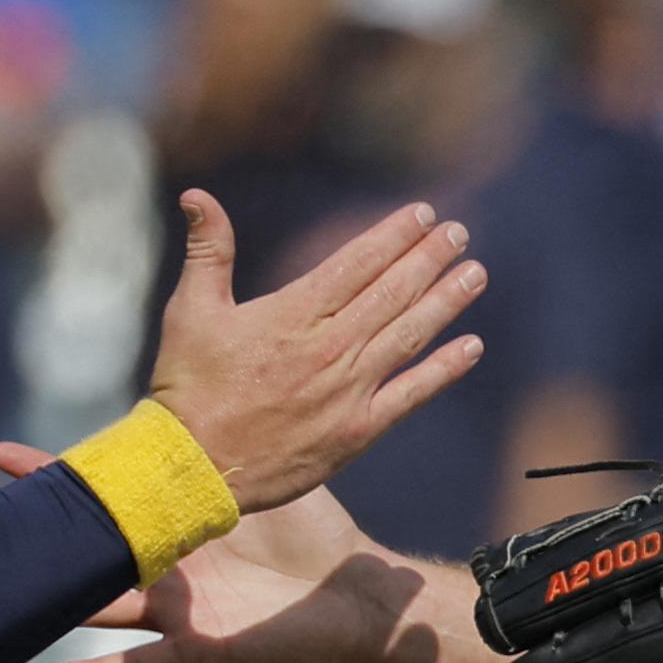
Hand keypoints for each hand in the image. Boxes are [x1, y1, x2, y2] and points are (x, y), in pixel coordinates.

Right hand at [0, 447, 497, 662]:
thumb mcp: (265, 476)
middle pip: (91, 551)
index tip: (2, 455)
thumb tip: (219, 368)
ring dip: (60, 599)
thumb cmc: (314, 532)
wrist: (350, 592)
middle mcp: (165, 570)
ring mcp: (176, 612)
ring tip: (6, 588)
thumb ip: (231, 437)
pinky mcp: (199, 648)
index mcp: (174, 528)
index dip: (56, 477)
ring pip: (102, 605)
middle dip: (44, 531)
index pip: (106, 498)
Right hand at [148, 190, 484, 511]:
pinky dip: (444, 369)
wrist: (193, 468)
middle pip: (392, 292)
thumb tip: (197, 194)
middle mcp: (329, 347)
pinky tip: (471, 346)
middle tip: (459, 233)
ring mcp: (348, 390)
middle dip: (429, 258)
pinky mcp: (356, 431)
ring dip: (446, 301)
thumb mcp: (191, 309)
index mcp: (293, 313)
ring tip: (475, 274)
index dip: (395, 235)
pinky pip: (411, 393)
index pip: (357, 262)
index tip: (423, 214)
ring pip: (409, 334)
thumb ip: (208, 249)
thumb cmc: (187, 388)